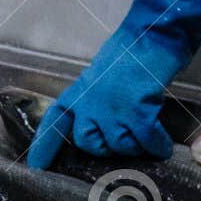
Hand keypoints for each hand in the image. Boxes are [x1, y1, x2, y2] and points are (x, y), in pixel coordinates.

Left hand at [28, 0, 200, 168]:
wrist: (152, 34)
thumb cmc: (130, 52)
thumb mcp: (101, 77)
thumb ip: (95, 103)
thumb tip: (105, 130)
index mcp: (78, 94)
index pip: (55, 122)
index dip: (46, 145)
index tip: (38, 167)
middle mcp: (89, 104)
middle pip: (90, 143)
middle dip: (108, 147)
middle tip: (127, 139)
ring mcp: (111, 109)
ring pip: (120, 145)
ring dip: (137, 146)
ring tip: (149, 137)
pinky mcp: (136, 111)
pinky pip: (145, 140)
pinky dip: (156, 145)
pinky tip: (162, 147)